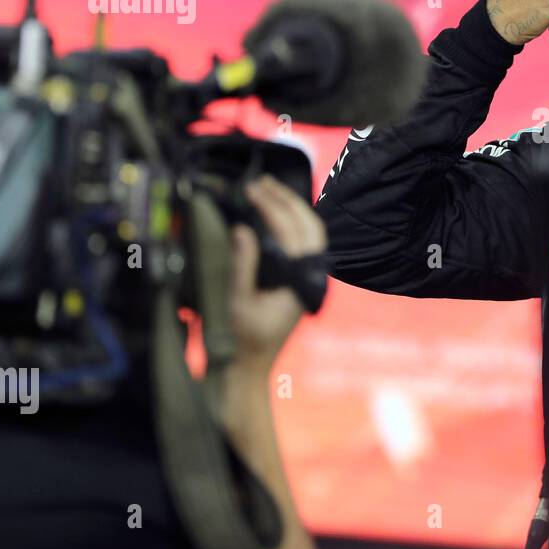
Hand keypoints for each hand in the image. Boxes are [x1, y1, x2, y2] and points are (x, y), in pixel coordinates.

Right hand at [228, 175, 327, 371]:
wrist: (248, 366)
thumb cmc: (242, 338)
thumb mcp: (237, 301)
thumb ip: (243, 264)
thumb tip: (242, 229)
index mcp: (301, 281)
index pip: (292, 233)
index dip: (273, 207)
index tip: (253, 190)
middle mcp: (311, 277)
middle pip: (310, 227)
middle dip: (288, 200)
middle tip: (263, 182)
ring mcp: (308, 278)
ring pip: (311, 233)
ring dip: (293, 208)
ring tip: (269, 188)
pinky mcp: (299, 280)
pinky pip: (304, 244)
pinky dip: (292, 223)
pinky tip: (275, 212)